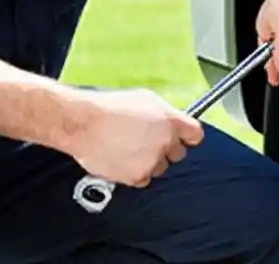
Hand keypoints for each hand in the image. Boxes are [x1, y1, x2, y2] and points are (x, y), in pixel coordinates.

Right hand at [68, 88, 203, 187]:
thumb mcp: (143, 100)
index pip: (195, 134)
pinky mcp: (137, 176)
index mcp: (169, 120)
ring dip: (148, 161)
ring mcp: (152, 160)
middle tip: (146, 142)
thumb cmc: (107, 108)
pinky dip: (134, 172)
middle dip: (165, 149)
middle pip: (178, 154)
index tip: (183, 138)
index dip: (187, 136)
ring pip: (159, 168)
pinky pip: (142, 179)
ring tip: (127, 148)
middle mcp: (165, 141)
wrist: (82, 123)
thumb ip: (163, 114)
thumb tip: (170, 123)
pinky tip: (120, 158)